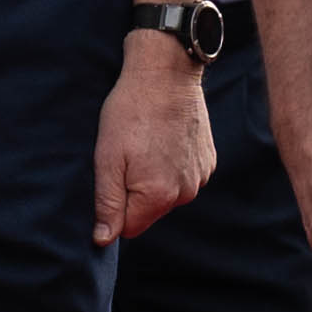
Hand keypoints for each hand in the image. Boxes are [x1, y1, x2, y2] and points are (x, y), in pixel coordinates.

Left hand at [92, 38, 214, 246]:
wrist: (166, 72)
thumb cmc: (130, 111)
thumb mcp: (107, 157)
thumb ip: (107, 203)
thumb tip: (103, 239)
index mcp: (158, 195)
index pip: (129, 227)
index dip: (115, 206)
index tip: (113, 175)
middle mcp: (185, 192)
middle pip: (149, 211)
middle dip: (134, 191)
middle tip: (128, 154)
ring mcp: (200, 176)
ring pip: (166, 194)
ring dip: (154, 177)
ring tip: (146, 143)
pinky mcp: (208, 161)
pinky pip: (182, 176)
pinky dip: (171, 164)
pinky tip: (163, 138)